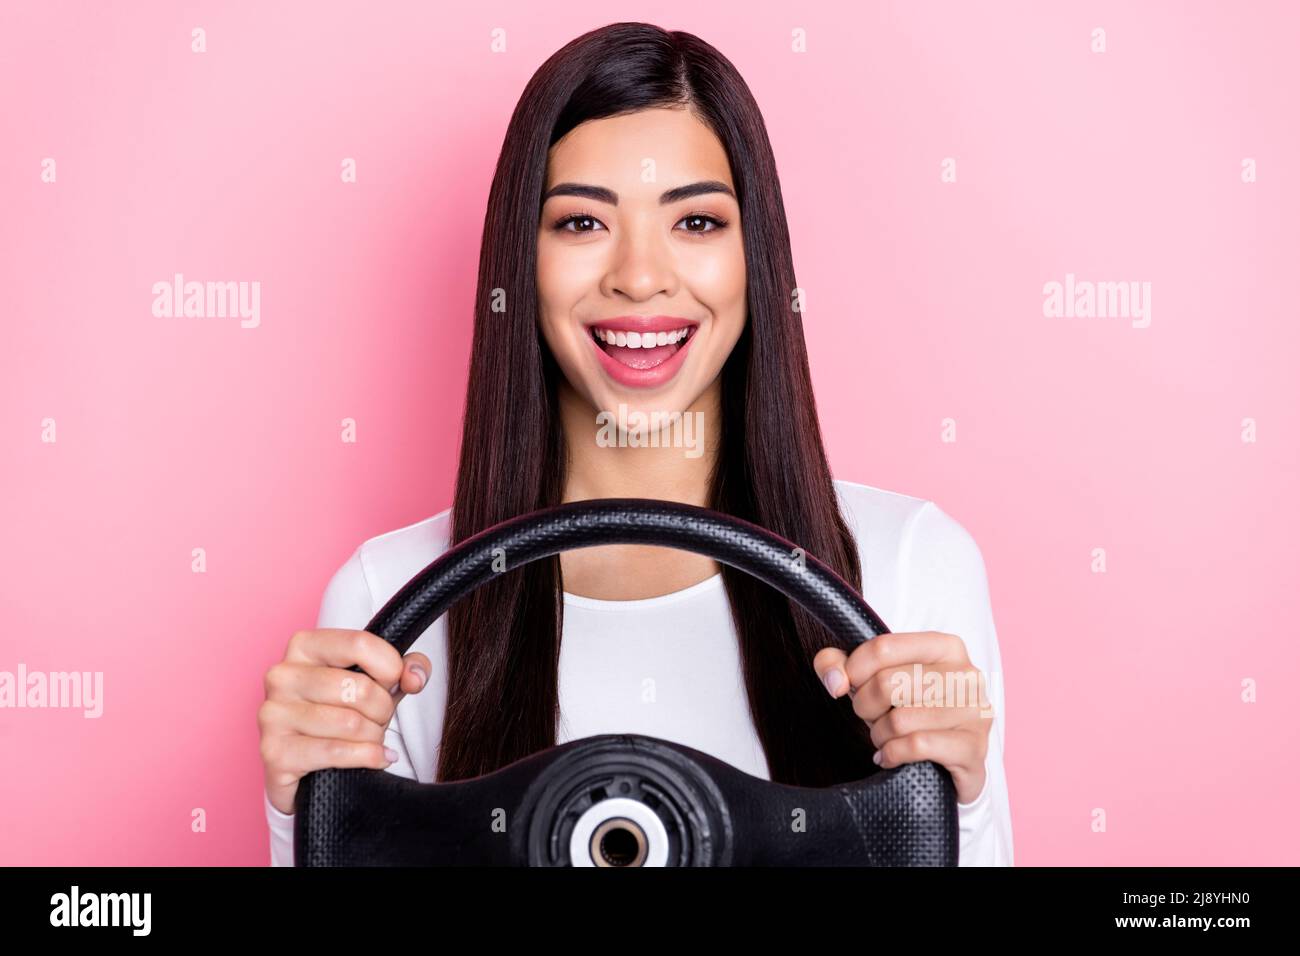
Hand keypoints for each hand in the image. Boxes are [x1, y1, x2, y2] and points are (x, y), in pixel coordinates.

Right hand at [258, 628, 432, 814]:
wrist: (307, 765)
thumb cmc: (341, 713)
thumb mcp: (378, 682)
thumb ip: (405, 668)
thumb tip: (414, 677)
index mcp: (304, 646)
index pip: (360, 644)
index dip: (390, 667)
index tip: (393, 682)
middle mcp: (282, 675)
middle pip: (359, 688)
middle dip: (383, 709)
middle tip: (379, 719)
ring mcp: (273, 714)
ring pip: (350, 723)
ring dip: (374, 736)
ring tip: (372, 739)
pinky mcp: (274, 752)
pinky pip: (336, 751)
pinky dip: (367, 757)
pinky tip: (376, 758)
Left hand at [813, 631, 991, 803]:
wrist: (953, 761)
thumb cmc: (912, 711)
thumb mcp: (874, 679)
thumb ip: (839, 664)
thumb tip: (836, 682)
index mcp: (945, 646)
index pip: (882, 648)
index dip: (854, 671)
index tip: (851, 687)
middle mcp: (966, 674)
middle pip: (887, 684)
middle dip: (864, 706)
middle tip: (870, 717)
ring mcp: (974, 711)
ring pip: (899, 720)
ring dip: (879, 734)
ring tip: (884, 737)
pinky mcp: (973, 748)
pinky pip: (916, 746)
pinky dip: (892, 754)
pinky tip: (890, 757)